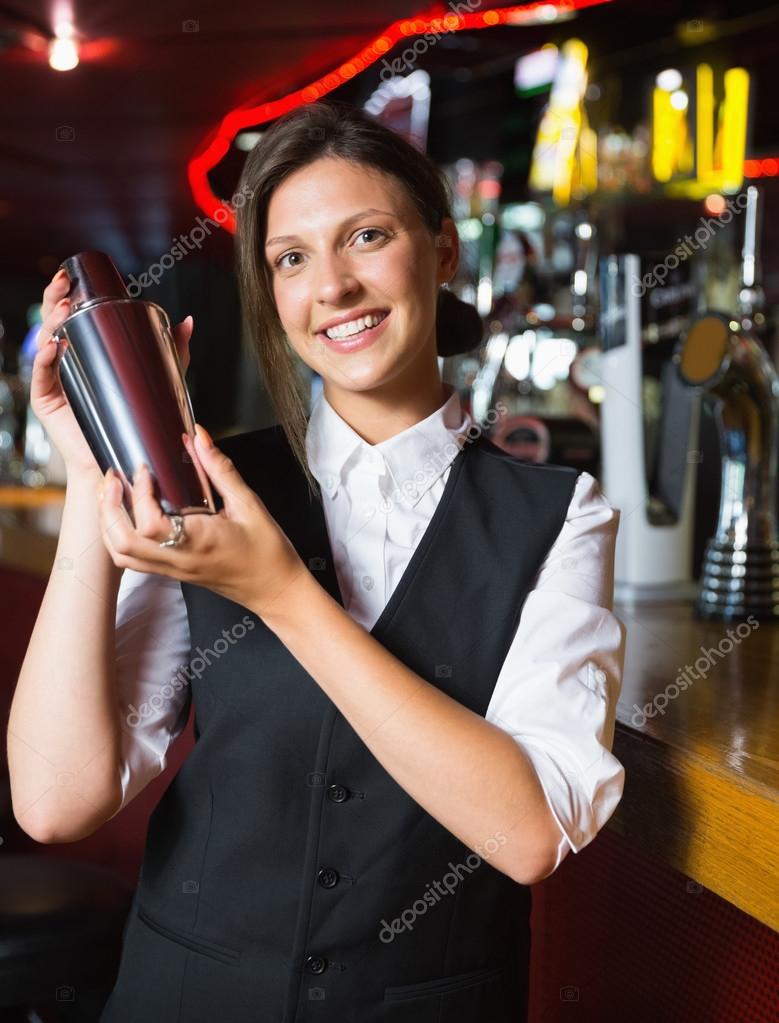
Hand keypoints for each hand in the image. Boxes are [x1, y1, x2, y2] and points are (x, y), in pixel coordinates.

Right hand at [32, 268, 194, 480]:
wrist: (123, 460)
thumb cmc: (134, 420)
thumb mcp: (156, 379)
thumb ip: (171, 352)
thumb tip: (187, 320)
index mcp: (84, 353)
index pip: (70, 317)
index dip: (65, 294)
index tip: (72, 276)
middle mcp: (64, 363)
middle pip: (51, 324)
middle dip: (54, 299)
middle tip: (65, 284)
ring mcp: (53, 381)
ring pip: (43, 344)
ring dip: (52, 322)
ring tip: (67, 308)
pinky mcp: (48, 402)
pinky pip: (41, 376)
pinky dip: (44, 359)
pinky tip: (54, 346)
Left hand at [96, 423, 307, 618]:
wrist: (275, 589)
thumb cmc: (267, 552)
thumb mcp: (249, 505)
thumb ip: (221, 470)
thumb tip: (199, 438)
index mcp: (197, 543)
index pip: (151, 523)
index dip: (139, 494)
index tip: (144, 469)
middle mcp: (178, 560)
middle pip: (123, 544)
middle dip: (109, 508)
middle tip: (114, 478)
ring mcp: (172, 570)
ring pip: (123, 555)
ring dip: (109, 524)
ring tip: (113, 494)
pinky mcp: (172, 572)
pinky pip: (134, 560)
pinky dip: (120, 537)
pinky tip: (128, 515)